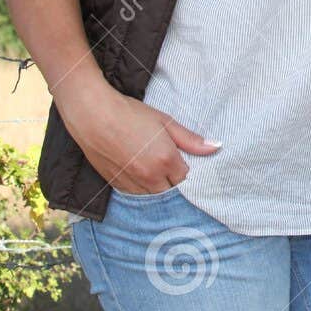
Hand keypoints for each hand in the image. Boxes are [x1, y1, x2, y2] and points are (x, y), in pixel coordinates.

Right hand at [61, 82, 221, 193]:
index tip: (181, 159)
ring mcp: (132, 183)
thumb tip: (216, 147)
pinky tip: (137, 170)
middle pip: (170, 190)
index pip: (186, 178)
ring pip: (153, 195)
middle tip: (166, 162)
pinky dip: (140, 187)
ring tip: (151, 165)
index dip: (185, 168)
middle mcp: (150, 177)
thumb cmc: (131, 114)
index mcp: (166, 161)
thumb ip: (191, 139)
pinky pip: (135, 194)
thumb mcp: (166, 122)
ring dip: (156, 186)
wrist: (94, 116)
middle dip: (172, 179)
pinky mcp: (116, 185)